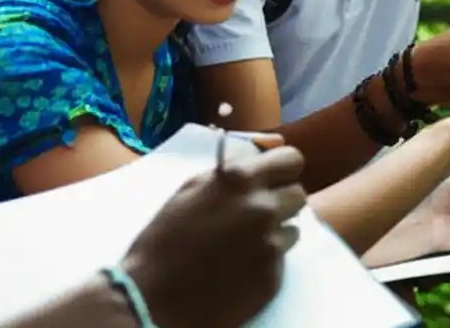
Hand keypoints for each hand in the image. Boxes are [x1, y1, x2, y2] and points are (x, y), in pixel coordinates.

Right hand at [120, 139, 306, 327]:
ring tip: (243, 243)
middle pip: (298, 194)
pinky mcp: (273, 275)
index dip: (283, 169)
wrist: (152, 298)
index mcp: (239, 180)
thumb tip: (265, 151)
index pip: (292, 160)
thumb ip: (231, 170)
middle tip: (257, 213)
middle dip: (281, 201)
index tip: (274, 178)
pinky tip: (239, 266)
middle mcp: (262, 208)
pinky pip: (282, 258)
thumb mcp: (191, 189)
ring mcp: (271, 243)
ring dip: (275, 232)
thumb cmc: (163, 239)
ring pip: (293, 227)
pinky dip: (266, 259)